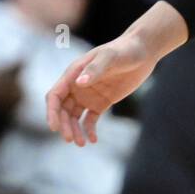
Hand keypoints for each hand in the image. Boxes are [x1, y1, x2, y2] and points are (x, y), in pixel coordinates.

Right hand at [46, 32, 155, 146]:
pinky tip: (93, 140)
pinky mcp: (101, 102)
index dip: (52, 112)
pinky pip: (90, 120)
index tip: (54, 127)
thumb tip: (78, 83)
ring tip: (82, 143)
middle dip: (64, 125)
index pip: (55, 95)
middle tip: (70, 139)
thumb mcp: (110, 57)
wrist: (143, 51)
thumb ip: (95, 69)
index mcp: (74, 73)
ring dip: (75, 130)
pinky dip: (89, 130)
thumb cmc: (124, 50)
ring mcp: (89, 95)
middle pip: (62, 110)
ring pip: (74, 117)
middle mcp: (78, 85)